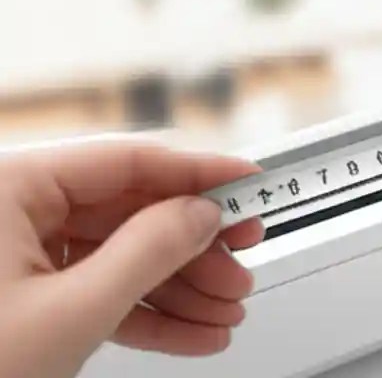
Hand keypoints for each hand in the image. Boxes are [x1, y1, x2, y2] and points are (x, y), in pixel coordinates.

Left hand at [0, 141, 262, 377]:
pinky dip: (143, 312)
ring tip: (224, 312)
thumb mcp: (72, 311)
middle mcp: (9, 208)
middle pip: (128, 209)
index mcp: (9, 185)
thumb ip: (149, 252)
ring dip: (177, 287)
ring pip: (117, 253)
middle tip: (242, 262)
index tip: (248, 182)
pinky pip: (94, 287)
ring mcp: (13, 251)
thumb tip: (203, 214)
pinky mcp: (18, 293)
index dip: (199, 173)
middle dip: (192, 249)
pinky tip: (190, 332)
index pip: (128, 159)